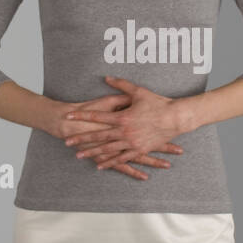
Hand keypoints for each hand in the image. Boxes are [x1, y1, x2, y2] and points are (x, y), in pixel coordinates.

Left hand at [64, 76, 186, 172]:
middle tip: (67, 141)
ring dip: (92, 152)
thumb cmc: (158, 102)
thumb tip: (106, 77)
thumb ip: (120, 85)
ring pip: (107, 149)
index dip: (82, 115)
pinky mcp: (138, 150)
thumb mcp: (138, 91)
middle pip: (98, 136)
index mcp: (122, 116)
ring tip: (78, 156)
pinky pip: (121, 158)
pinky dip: (109, 162)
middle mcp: (124, 131)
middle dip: (81, 138)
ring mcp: (131, 142)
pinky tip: (99, 165)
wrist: (175, 118)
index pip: (97, 116)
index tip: (69, 116)